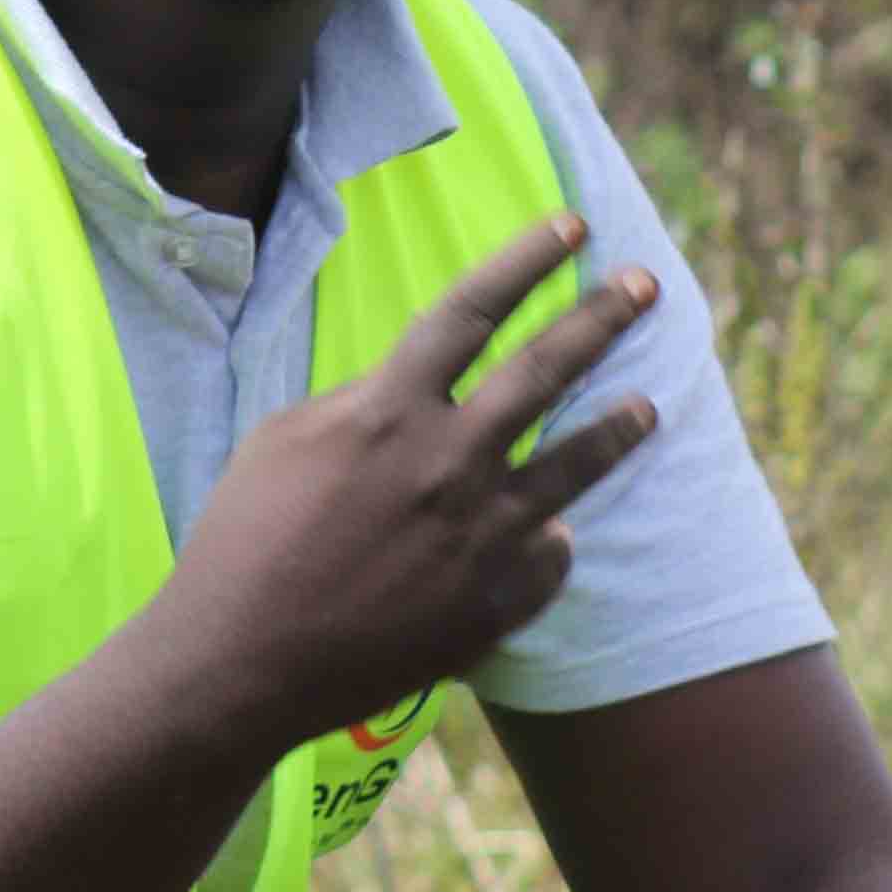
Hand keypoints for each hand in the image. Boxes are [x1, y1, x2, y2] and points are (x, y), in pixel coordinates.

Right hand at [144, 215, 662, 750]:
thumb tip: (418, 389)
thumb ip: (359, 402)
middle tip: (645, 286)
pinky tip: (554, 534)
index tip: (571, 227)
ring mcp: (480, 537)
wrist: (241, 664)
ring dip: (618, 428)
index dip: (526, 260)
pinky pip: (548, 557)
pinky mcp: (494, 605)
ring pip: (574, 466)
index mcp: (389, 410)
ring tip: (650, 406)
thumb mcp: (283, 439)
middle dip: (602, 319)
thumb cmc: (243, 542)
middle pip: (545, 371)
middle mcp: (448, 463)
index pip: (473, 309)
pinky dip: (549, 541)